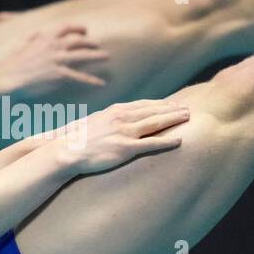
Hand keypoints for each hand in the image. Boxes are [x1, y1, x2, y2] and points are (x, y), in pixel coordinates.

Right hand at [0, 25, 110, 98]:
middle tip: (99, 44)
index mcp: (45, 37)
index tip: (85, 30)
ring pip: (83, 55)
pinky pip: (80, 77)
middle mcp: (54, 46)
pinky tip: (101, 83)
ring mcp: (58, 60)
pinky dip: (92, 80)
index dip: (78, 27)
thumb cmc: (12, 62)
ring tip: (107, 56)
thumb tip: (37, 33)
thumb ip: (33, 37)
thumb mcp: (22, 42)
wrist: (8, 76)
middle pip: (78, 40)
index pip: (66, 27)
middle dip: (91, 41)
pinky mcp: (59, 74)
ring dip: (97, 55)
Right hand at [53, 100, 188, 173]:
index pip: (142, 105)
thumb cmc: (75, 140)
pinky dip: (167, 141)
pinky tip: (179, 140)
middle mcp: (122, 118)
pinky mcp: (126, 148)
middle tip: (187, 108)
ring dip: (174, 119)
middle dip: (172, 109)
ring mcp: (125, 132)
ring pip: (156, 123)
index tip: (171, 104)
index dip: (159, 104)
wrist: (65, 150)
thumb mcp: (92, 123)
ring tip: (188, 118)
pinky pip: (152, 144)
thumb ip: (106, 120)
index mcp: (114, 111)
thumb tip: (110, 121)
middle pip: (153, 111)